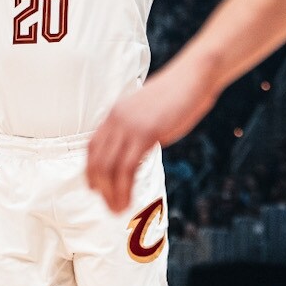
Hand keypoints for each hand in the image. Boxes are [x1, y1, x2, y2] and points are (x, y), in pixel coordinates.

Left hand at [87, 57, 218, 211]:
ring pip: (109, 168)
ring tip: (118, 210)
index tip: (95, 189)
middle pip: (96, 160)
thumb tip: (138, 150)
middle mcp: (117, 119)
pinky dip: (124, 188)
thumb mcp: (150, 113)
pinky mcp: (145, 132)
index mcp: (116, 113)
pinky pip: (127, 167)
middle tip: (110, 206)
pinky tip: (129, 200)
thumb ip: (140, 130)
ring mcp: (129, 125)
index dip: (91, 170)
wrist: (194, 76)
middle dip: (100, 187)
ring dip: (111, 193)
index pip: (92, 146)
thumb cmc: (179, 96)